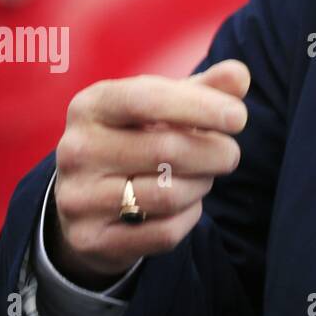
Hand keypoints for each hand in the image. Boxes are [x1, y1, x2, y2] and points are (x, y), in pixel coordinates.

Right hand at [47, 60, 249, 286]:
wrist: (90, 199)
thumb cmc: (140, 135)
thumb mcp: (166, 105)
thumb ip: (206, 87)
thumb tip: (239, 75)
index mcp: (92, 105)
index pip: (148, 99)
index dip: (200, 107)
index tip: (239, 117)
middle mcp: (76, 150)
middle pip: (168, 150)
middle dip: (216, 152)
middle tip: (229, 153)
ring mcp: (77, 198)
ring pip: (169, 195)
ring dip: (202, 184)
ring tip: (203, 175)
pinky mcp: (89, 239)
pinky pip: (164, 232)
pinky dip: (189, 216)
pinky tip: (185, 204)